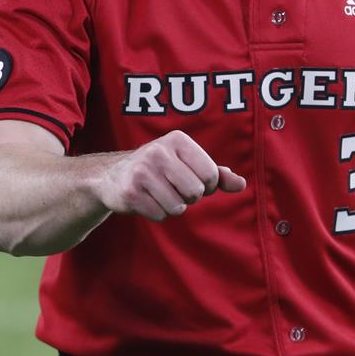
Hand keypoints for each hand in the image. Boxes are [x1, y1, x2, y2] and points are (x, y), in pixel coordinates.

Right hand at [92, 130, 244, 220]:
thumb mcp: (188, 164)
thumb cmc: (160, 169)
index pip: (210, 175)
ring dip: (172, 207)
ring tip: (158, 193)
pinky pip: (160, 215)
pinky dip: (157, 213)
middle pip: (195, 192)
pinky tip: (146, 200)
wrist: (113, 176)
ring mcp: (142, 171)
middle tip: (173, 188)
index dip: (206, 186)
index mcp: (177, 140)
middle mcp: (158, 151)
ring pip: (178, 207)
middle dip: (188, 198)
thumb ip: (216, 174)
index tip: (191, 181)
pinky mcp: (130, 192)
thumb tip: (241, 184)